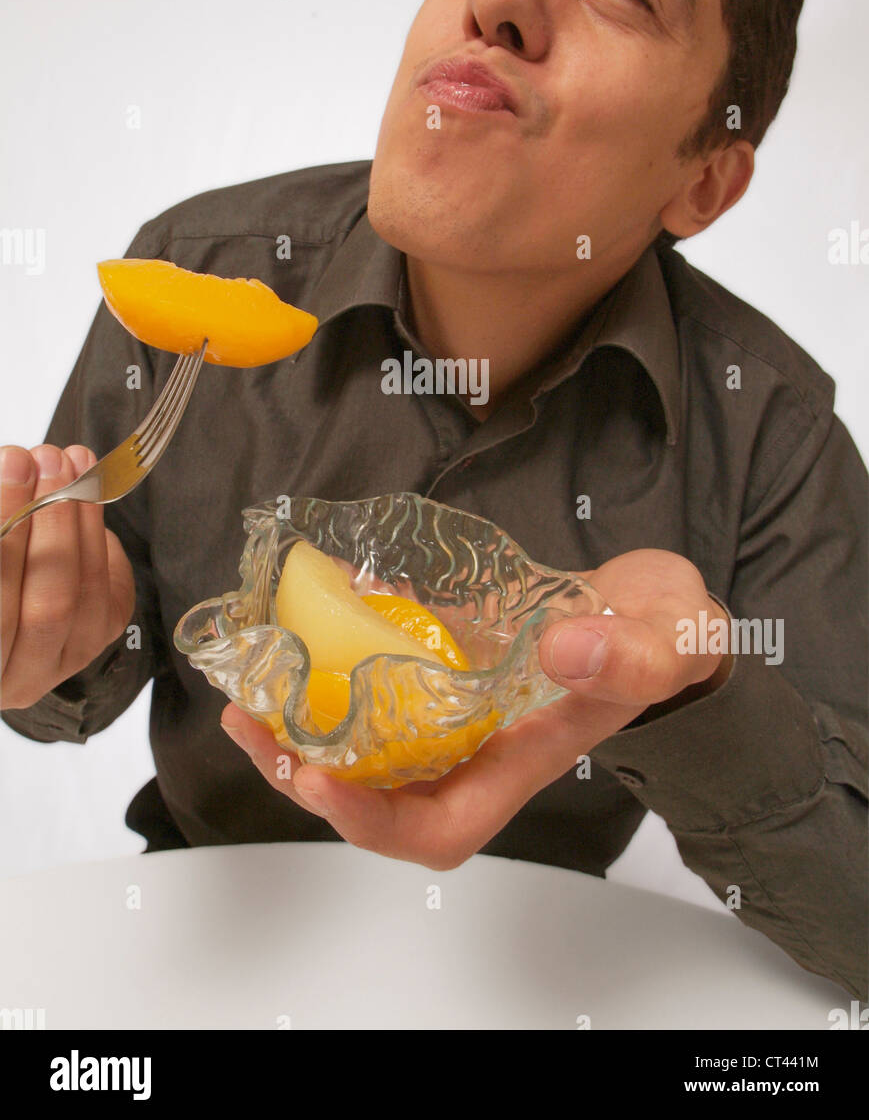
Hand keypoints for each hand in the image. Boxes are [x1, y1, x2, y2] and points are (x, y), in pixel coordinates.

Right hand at [0, 444, 135, 708]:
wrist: (7, 607)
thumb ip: (0, 522)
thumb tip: (15, 466)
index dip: (5, 523)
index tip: (12, 462)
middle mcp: (18, 679)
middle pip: (46, 605)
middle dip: (46, 521)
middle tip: (45, 458)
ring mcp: (65, 662)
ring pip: (82, 593)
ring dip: (78, 518)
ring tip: (70, 462)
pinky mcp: (100, 637)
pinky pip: (107, 585)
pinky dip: (97, 533)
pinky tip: (87, 491)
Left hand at [220, 548, 732, 868]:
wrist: (659, 608)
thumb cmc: (669, 638)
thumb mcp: (667, 640)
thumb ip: (630, 654)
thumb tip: (562, 649)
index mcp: (522, 760)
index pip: (438, 827)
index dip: (371, 820)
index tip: (319, 778)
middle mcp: (477, 745)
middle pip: (379, 792)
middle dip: (307, 769)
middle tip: (252, 722)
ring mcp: (457, 705)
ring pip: (367, 737)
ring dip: (306, 719)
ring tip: (254, 681)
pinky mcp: (447, 661)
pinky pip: (380, 674)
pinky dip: (339, 655)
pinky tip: (313, 611)